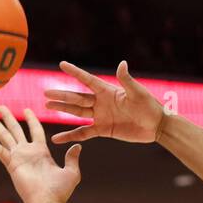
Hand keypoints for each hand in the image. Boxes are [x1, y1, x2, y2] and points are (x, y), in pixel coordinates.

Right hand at [0, 105, 80, 202]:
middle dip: (8, 118)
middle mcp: (28, 152)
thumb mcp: (71, 172)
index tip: (27, 110)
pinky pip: (0, 151)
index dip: (31, 119)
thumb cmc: (60, 191)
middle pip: (15, 130)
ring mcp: (18, 158)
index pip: (35, 130)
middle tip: (0, 107)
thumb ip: (72, 158)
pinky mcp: (12, 165)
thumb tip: (78, 146)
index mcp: (41, 151)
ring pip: (4, 136)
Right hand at [45, 61, 164, 144]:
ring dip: (62, 110)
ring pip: (77, 112)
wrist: (156, 126)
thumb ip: (126, 80)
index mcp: (108, 91)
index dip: (75, 72)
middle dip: (62, 95)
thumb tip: (122, 63)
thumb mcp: (137, 93)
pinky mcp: (103, 130)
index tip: (62, 64)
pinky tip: (57, 138)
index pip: (87, 80)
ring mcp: (100, 116)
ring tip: (46, 106)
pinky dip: (70, 136)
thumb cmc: (149, 106)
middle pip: (77, 98)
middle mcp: (101, 102)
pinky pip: (83, 133)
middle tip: (46, 93)